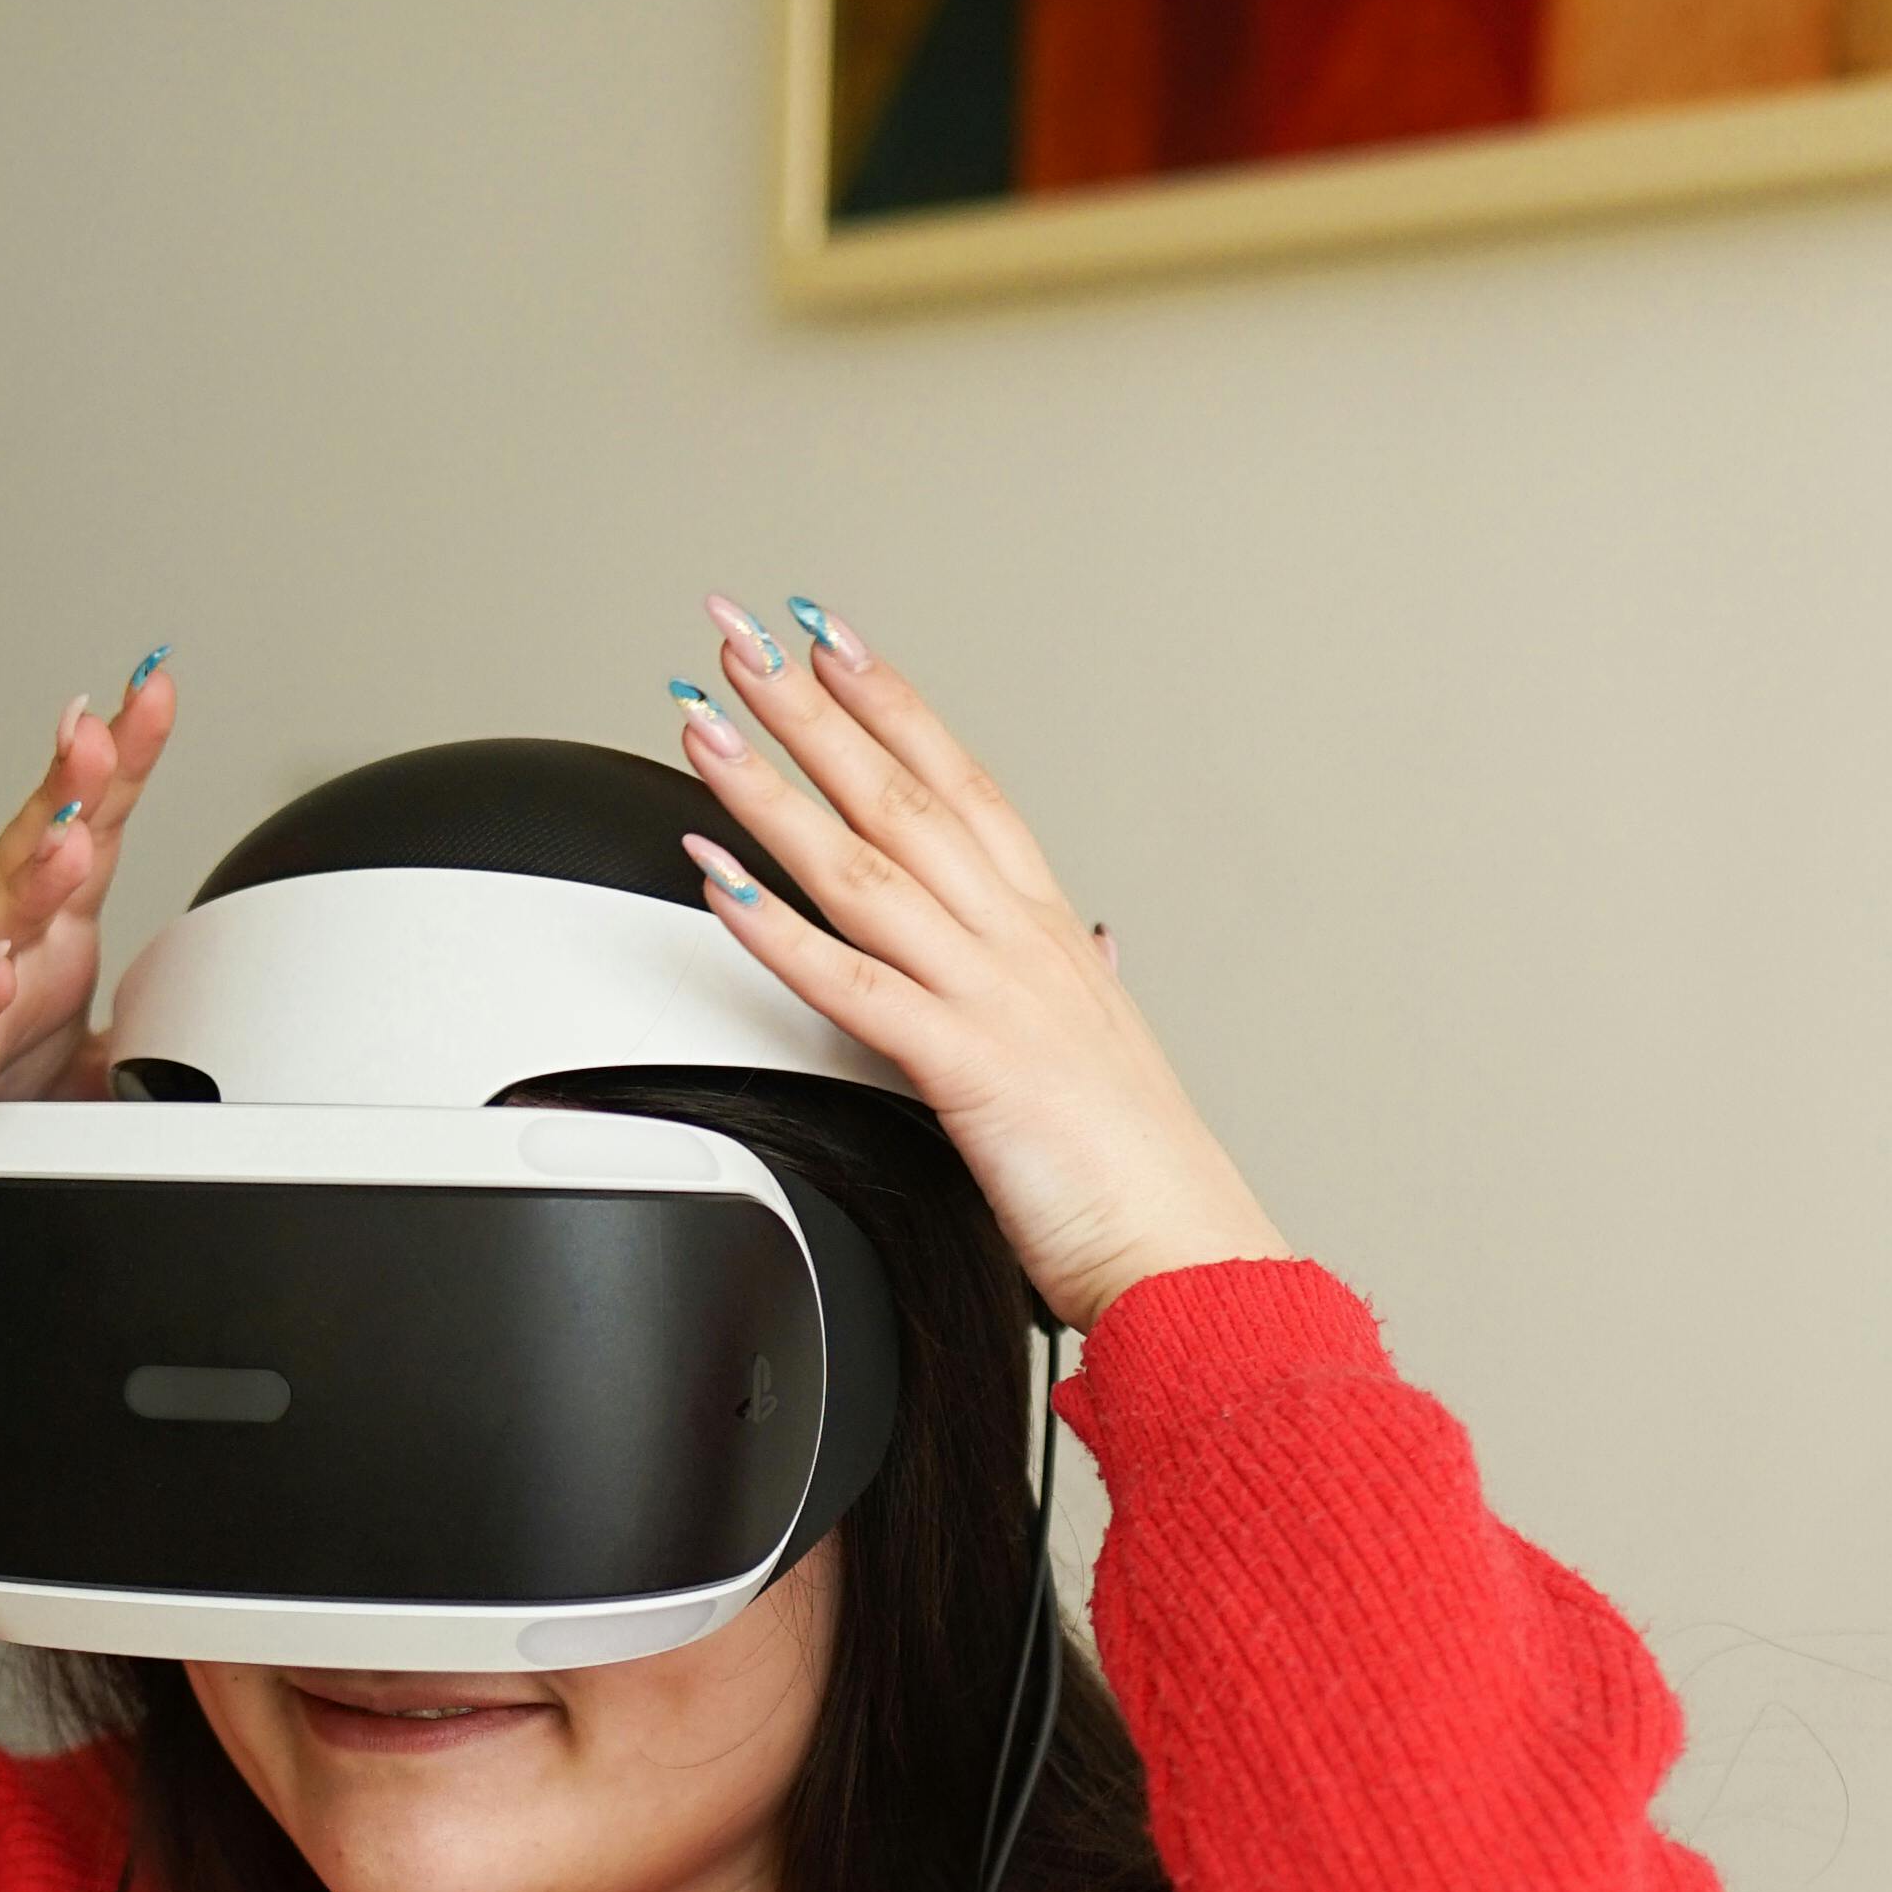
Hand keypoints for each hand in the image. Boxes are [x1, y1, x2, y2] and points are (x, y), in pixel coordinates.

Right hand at [0, 656, 181, 1322]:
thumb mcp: (98, 1073)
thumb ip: (159, 1032)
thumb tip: (238, 1013)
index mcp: (53, 948)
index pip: (95, 833)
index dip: (124, 762)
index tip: (154, 687)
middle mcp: (8, 963)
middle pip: (41, 853)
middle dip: (72, 786)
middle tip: (101, 725)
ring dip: (29, 880)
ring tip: (70, 837)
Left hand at [671, 601, 1286, 1329]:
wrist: (1186, 1254)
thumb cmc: (1139, 1174)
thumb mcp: (1105, 1052)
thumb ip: (1086, 984)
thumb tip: (1094, 940)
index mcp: (1050, 933)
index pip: (963, 781)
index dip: (894, 703)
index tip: (832, 637)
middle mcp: (1021, 944)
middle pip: (902, 794)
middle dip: (814, 709)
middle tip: (739, 637)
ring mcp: (995, 998)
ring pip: (867, 867)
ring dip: (776, 791)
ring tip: (705, 729)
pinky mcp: (969, 1070)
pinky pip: (856, 987)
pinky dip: (781, 931)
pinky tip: (719, 884)